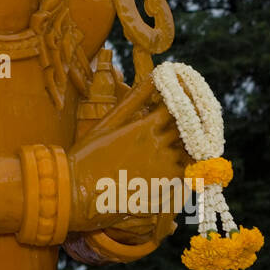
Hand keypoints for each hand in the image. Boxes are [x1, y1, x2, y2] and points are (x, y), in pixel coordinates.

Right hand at [68, 101, 185, 231]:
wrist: (79, 191)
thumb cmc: (89, 154)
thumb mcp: (108, 122)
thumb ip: (133, 101)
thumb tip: (152, 79)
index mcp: (145, 127)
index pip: (178, 108)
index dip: (184, 103)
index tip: (185, 100)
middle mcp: (159, 146)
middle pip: (189, 130)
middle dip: (191, 124)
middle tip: (190, 122)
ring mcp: (163, 169)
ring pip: (191, 153)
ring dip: (190, 147)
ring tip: (185, 145)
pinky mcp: (163, 189)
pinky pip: (187, 176)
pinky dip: (186, 169)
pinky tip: (177, 167)